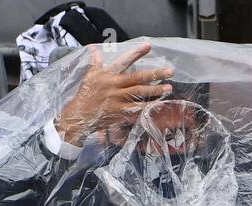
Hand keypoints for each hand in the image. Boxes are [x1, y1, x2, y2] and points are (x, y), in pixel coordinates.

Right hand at [54, 44, 174, 147]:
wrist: (80, 114)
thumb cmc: (86, 93)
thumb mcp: (89, 75)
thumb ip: (96, 62)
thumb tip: (94, 48)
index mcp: (108, 74)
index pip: (124, 60)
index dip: (136, 53)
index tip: (149, 46)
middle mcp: (115, 85)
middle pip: (138, 77)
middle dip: (155, 73)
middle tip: (170, 71)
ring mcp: (119, 99)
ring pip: (140, 93)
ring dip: (156, 91)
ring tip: (169, 88)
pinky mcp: (121, 112)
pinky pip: (138, 109)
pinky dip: (148, 107)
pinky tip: (159, 105)